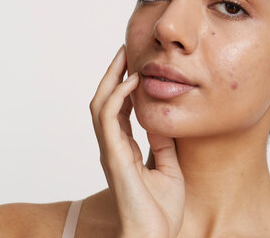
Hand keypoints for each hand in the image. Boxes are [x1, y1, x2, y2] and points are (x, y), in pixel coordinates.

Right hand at [90, 44, 184, 237]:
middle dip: (113, 74)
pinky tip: (132, 82)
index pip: (119, 110)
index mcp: (125, 149)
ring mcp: (111, 151)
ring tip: (125, 56)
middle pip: (105, 101)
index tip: (135, 65)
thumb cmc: (162, 209)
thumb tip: (162, 120)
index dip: (124, 86)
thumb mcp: (168, 167)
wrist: (155, 235)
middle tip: (125, 50)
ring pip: (101, 105)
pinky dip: (117, 97)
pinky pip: (109, 119)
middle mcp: (114, 147)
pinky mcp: (114, 157)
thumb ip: (162, 144)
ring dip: (111, 78)